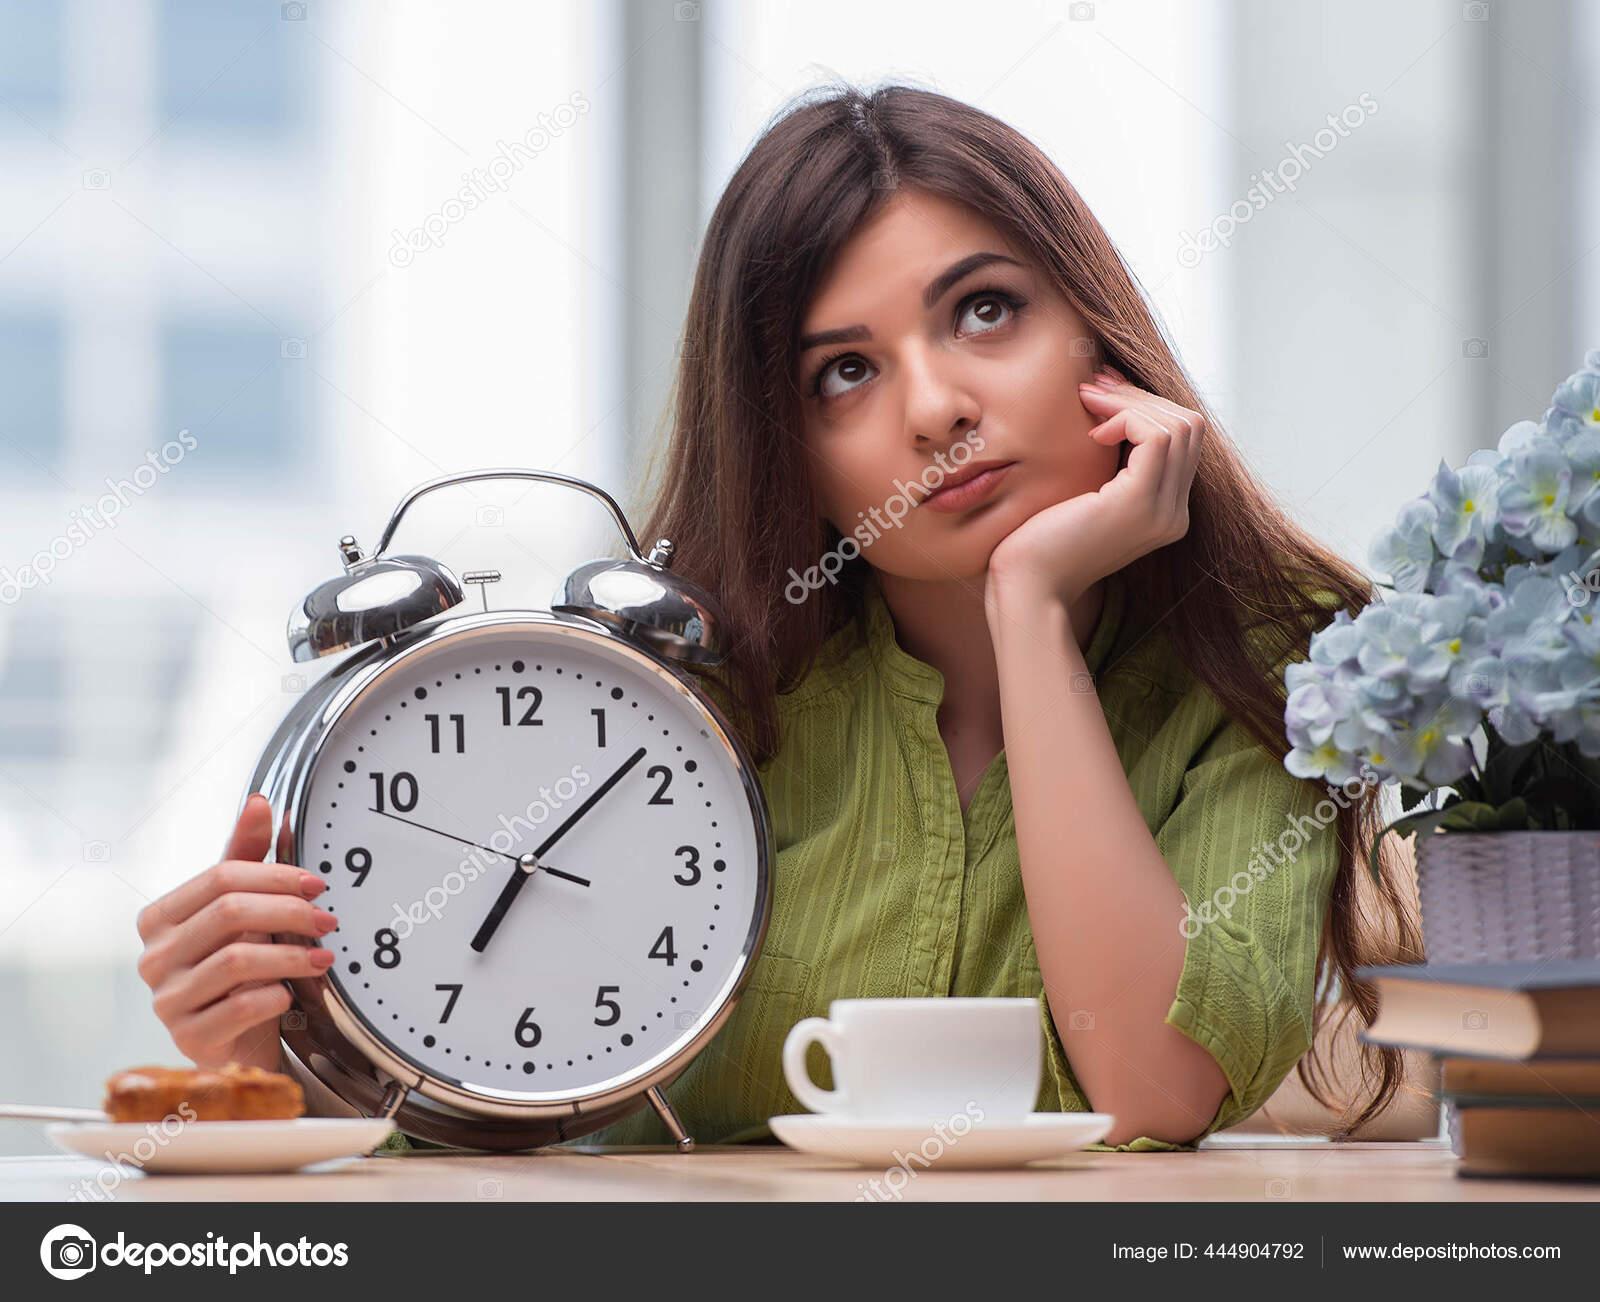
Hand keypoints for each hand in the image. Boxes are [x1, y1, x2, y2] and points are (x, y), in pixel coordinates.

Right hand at [136, 794, 337, 1070]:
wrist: (236, 1040)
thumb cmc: (240, 968)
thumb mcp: (242, 910)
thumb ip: (245, 857)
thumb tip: (259, 802)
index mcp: (160, 917)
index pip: (220, 878)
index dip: (275, 875)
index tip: (318, 883)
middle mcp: (153, 956)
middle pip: (229, 913)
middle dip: (289, 911)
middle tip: (328, 920)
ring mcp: (166, 999)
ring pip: (236, 960)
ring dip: (291, 955)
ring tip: (325, 957)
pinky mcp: (187, 1038)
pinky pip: (238, 1007)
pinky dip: (274, 995)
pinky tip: (291, 993)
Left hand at [985, 363, 1205, 609]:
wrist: (1026, 585)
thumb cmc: (1039, 540)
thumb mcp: (1085, 493)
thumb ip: (1110, 463)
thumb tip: (1112, 405)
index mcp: (1165, 512)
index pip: (1183, 439)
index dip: (1147, 406)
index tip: (1102, 394)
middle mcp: (1174, 514)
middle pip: (1188, 426)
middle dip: (1142, 396)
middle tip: (1095, 387)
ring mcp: (1162, 512)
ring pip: (1178, 425)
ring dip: (1131, 401)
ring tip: (1089, 402)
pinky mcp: (1138, 504)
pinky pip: (1155, 436)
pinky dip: (1125, 418)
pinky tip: (1093, 432)